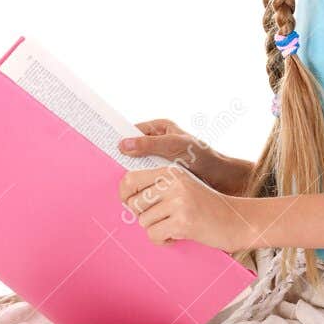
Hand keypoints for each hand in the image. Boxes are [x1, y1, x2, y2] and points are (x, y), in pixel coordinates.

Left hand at [118, 164, 256, 253]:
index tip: (132, 205)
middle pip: (133, 203)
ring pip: (143, 221)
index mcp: (172, 171)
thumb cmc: (207, 207)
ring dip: (156, 229)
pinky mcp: (182, 221)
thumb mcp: (184, 187)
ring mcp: (178, 202)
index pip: (130, 179)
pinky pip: (153, 235)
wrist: (236, 220)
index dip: (124, 195)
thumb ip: (159, 188)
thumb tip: (125, 199)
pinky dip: (163, 240)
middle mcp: (173, 183)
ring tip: (174, 227)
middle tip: (160, 219)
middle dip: (142, 216)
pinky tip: (177, 236)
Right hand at [119, 119, 250, 194]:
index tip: (101, 148)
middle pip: (130, 151)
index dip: (117, 139)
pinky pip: (144, 179)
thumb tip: (122, 144)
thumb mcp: (176, 147)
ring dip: (130, 176)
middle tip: (109, 171)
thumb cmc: (203, 157)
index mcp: (158, 128)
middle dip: (122, 162)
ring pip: (135, 167)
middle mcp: (156, 142)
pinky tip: (133, 194)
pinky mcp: (160, 175)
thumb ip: (150, 145)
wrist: (222, 179)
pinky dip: (139, 186)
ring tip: (120, 186)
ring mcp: (157, 159)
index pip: (130, 131)